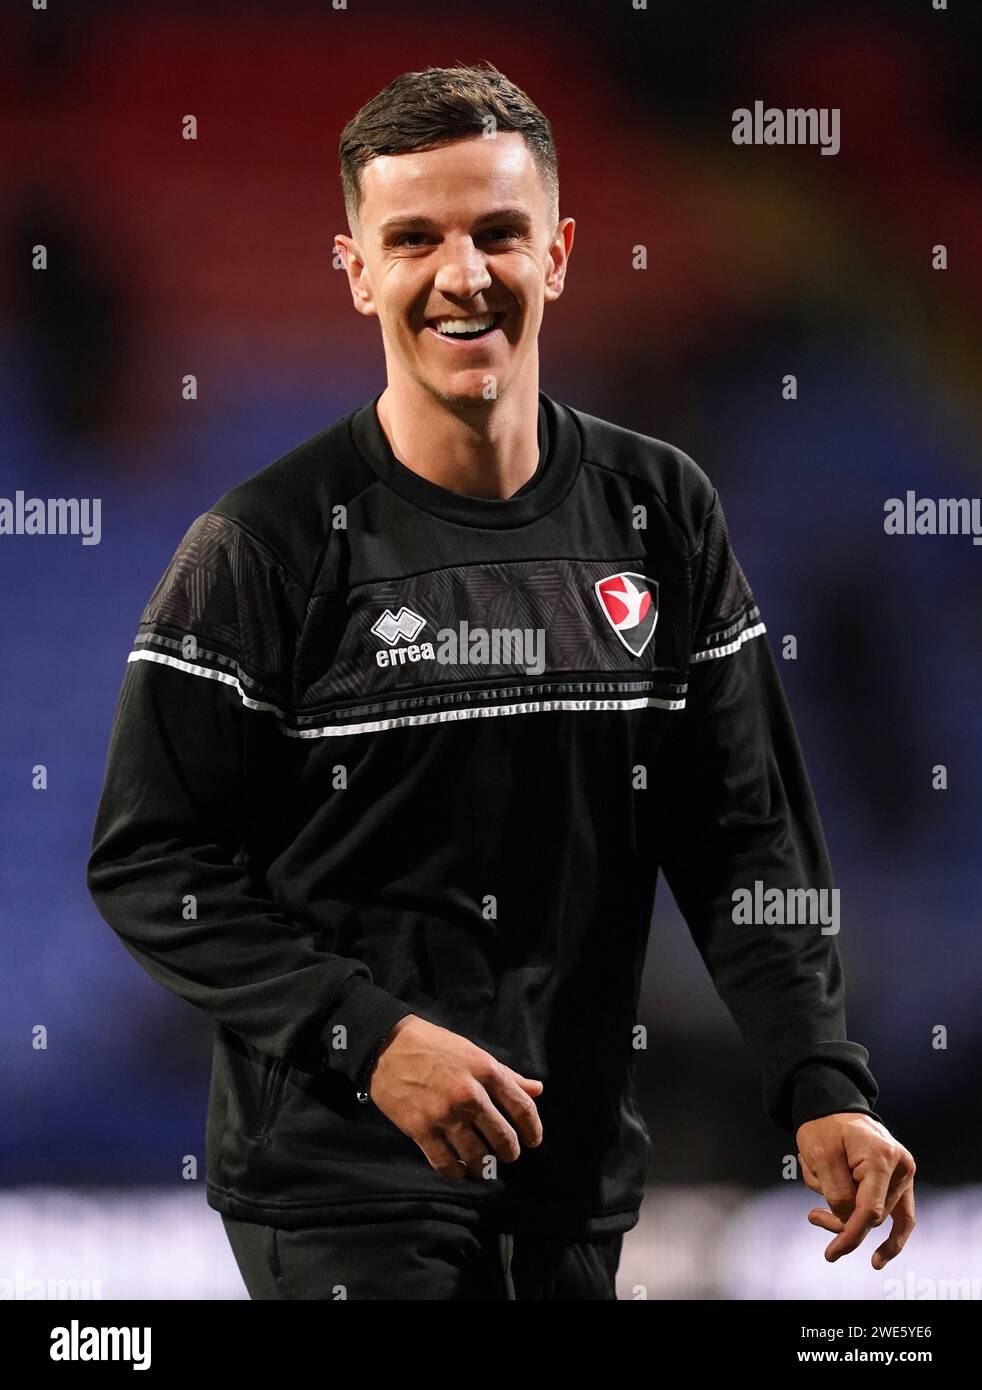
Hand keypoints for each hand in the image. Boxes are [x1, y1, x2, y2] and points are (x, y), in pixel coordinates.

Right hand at [367, 1015, 544, 1182]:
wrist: (387, 1045)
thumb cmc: (434, 1045)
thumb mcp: (473, 1053)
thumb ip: (507, 1075)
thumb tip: (537, 1090)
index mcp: (486, 1070)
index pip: (522, 1107)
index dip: (533, 1129)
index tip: (533, 1140)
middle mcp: (469, 1095)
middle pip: (503, 1138)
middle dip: (510, 1152)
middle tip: (508, 1155)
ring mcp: (444, 1114)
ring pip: (478, 1156)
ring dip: (485, 1166)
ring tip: (484, 1164)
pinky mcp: (420, 1130)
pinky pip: (446, 1164)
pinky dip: (457, 1172)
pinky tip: (460, 1168)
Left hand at [796, 1112, 915, 1267]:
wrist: (834, 1107)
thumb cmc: (824, 1127)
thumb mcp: (820, 1156)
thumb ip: (836, 1192)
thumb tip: (849, 1223)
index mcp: (881, 1157)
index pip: (868, 1210)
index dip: (849, 1235)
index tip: (831, 1253)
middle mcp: (900, 1167)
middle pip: (871, 1215)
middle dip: (840, 1219)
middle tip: (813, 1215)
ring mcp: (904, 1174)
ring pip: (877, 1215)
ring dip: (847, 1213)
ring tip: (820, 1205)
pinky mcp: (901, 1181)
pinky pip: (902, 1217)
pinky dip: (892, 1238)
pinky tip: (879, 1258)